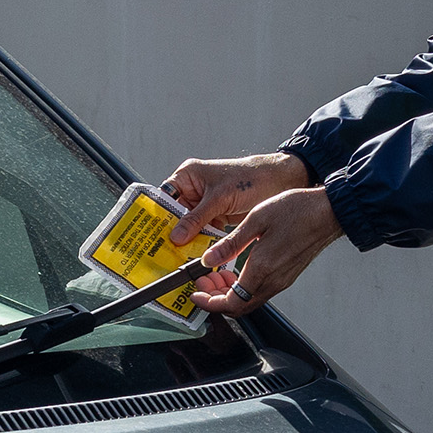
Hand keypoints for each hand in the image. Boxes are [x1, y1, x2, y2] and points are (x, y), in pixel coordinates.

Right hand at [162, 152, 312, 244]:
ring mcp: (205, 204)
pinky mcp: (217, 215)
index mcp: (188, 176)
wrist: (279, 182)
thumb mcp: (220, 198)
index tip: (153, 235)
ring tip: (183, 256)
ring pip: (190, 226)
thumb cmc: (251, 178)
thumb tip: (176, 236)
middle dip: (175, 233)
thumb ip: (197, 218)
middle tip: (168, 251)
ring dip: (189, 240)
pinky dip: (204, 241)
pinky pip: (204, 231)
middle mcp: (194, 189)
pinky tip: (201, 253)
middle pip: (176, 215)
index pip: (165, 197)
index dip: (159, 217)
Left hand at [190, 187, 343, 315]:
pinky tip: (237, 269)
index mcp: (262, 269)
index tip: (196, 294)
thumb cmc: (297, 210)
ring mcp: (282, 280)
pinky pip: (260, 291)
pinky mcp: (287, 276)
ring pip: (249, 300)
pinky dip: (243, 286)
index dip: (209, 303)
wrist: (328, 212)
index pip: (230, 303)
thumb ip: (230, 243)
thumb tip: (208, 259)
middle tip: (203, 281)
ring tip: (218, 272)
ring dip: (229, 292)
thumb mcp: (255, 220)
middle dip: (216, 299)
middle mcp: (273, 281)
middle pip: (238, 307)